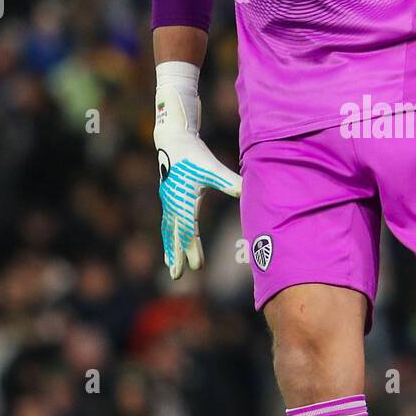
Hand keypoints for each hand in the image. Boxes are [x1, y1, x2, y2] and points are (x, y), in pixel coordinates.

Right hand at [154, 84, 241, 278]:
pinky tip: (171, 242)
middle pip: (176, 236)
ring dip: (170, 249)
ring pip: (169, 231)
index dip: (193, 249)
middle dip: (178, 256)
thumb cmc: (194, 154)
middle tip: (178, 276)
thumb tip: (247, 191)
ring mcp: (168, 202)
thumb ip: (229, 182)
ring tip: (170, 265)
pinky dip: (169, 236)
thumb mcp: (212, 169)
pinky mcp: (168, 197)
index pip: (190, 231)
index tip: (197, 267)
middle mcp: (173, 205)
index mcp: (184, 202)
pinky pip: (168, 222)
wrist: (172, 139)